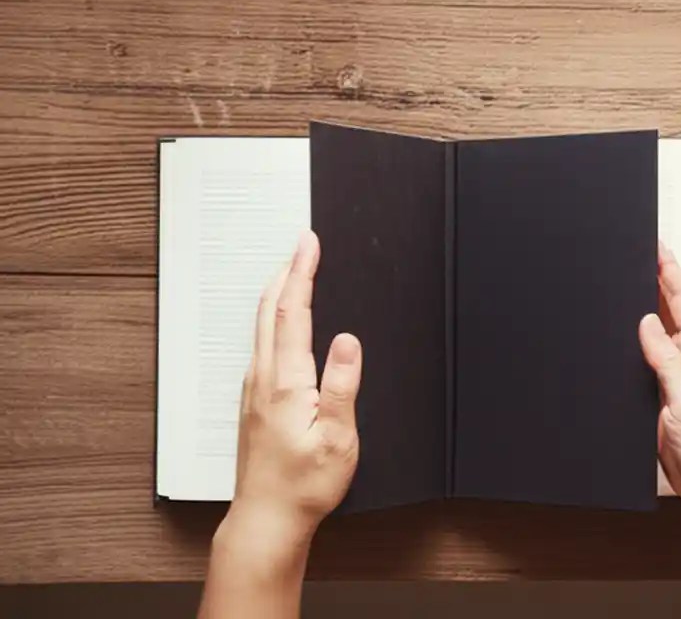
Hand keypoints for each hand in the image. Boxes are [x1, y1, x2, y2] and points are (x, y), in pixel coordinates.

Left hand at [227, 230, 362, 543]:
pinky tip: (282, 324)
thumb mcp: (338, 437)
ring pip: (261, 326)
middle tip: (302, 244)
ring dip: (278, 293)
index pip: (293, 312)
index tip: (309, 243)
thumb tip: (348, 340)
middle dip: (286, 271)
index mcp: (286, 381)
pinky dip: (273, 319)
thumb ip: (342, 385)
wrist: (268, 518)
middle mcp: (263, 379)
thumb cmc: (305, 484)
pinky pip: (260, 345)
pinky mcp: (252, 402)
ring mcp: (253, 390)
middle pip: (269, 310)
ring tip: (293, 272)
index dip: (302, 273)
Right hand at [638, 244, 680, 520]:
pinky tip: (615, 341)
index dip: (668, 270)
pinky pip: (641, 366)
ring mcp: (674, 380)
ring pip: (652, 337)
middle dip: (652, 281)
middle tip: (633, 252)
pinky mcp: (659, 400)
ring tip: (620, 285)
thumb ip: (666, 361)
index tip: (655, 244)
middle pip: (667, 312)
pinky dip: (629, 349)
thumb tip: (647, 322)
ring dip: (638, 313)